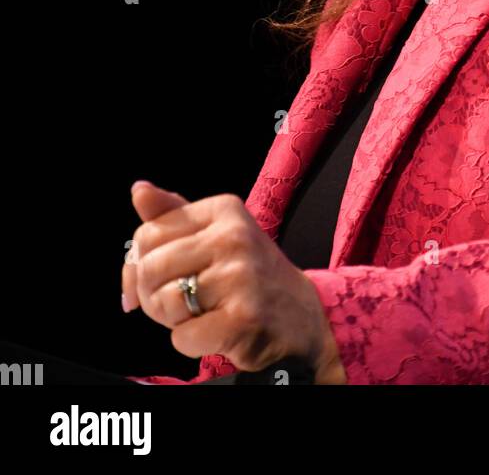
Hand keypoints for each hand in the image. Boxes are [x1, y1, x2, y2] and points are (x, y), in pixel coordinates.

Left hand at [122, 182, 346, 383]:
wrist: (303, 316)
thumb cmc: (249, 275)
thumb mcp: (216, 232)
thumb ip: (173, 214)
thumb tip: (139, 190)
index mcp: (224, 209)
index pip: (148, 233)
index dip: (141, 263)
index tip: (162, 277)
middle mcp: (233, 237)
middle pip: (149, 267)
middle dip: (152, 295)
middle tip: (179, 302)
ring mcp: (239, 277)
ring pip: (163, 302)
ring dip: (171, 320)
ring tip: (199, 315)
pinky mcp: (242, 318)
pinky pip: (182, 337)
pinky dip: (189, 343)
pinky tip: (213, 332)